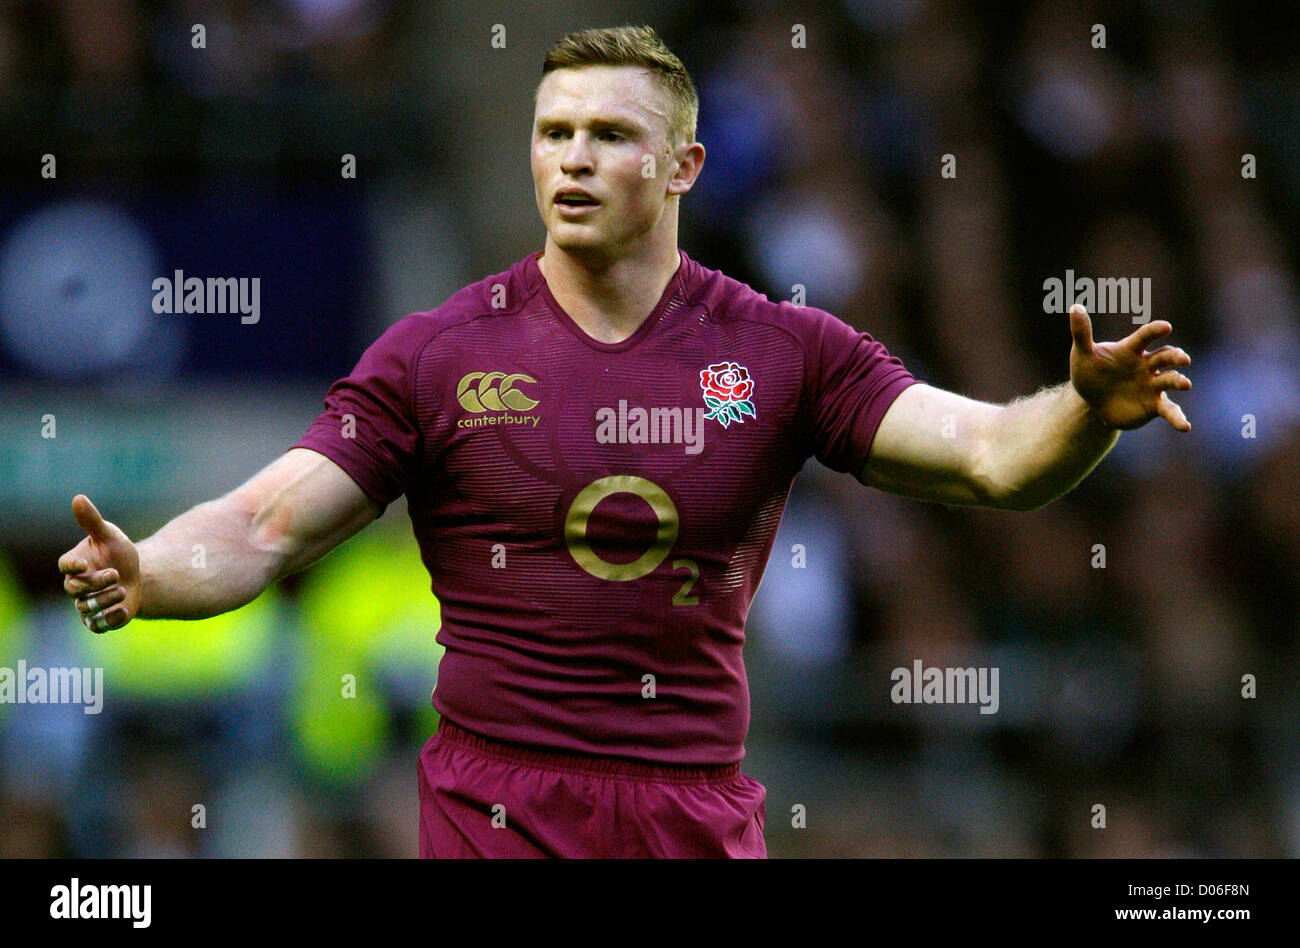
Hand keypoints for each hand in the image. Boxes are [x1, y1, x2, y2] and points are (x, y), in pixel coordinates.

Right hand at [57, 495, 141, 632]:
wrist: (136, 575)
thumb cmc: (118, 552)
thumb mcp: (110, 535)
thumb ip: (93, 520)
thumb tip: (78, 498)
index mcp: (76, 564)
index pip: (65, 566)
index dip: (72, 566)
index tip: (84, 564)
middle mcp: (77, 585)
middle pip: (76, 589)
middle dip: (95, 583)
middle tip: (115, 575)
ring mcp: (86, 603)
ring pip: (86, 608)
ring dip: (105, 600)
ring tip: (123, 590)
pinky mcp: (99, 619)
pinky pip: (97, 626)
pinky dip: (109, 620)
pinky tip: (123, 610)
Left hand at [1068, 304, 1191, 430]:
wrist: (1092, 401)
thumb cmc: (1090, 372)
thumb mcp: (1082, 354)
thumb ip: (1081, 333)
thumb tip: (1075, 306)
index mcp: (1132, 350)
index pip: (1146, 337)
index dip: (1155, 331)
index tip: (1165, 327)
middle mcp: (1147, 365)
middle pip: (1165, 357)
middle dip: (1176, 357)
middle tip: (1183, 359)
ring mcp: (1153, 385)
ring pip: (1171, 380)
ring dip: (1179, 381)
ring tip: (1185, 384)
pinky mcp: (1154, 405)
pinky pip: (1169, 410)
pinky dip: (1178, 418)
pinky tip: (1185, 427)